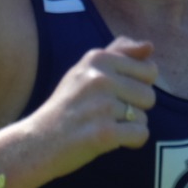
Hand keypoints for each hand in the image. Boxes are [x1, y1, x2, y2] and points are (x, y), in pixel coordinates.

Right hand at [14, 37, 156, 182]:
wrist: (37, 142)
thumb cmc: (66, 106)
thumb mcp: (85, 70)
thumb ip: (119, 53)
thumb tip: (150, 45)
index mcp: (98, 58)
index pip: (149, 70)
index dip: (136, 86)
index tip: (112, 94)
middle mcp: (100, 78)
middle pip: (149, 95)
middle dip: (134, 108)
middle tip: (105, 113)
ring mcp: (102, 106)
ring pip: (144, 117)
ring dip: (128, 126)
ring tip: (102, 125)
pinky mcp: (105, 133)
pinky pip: (141, 134)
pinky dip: (130, 142)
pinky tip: (108, 140)